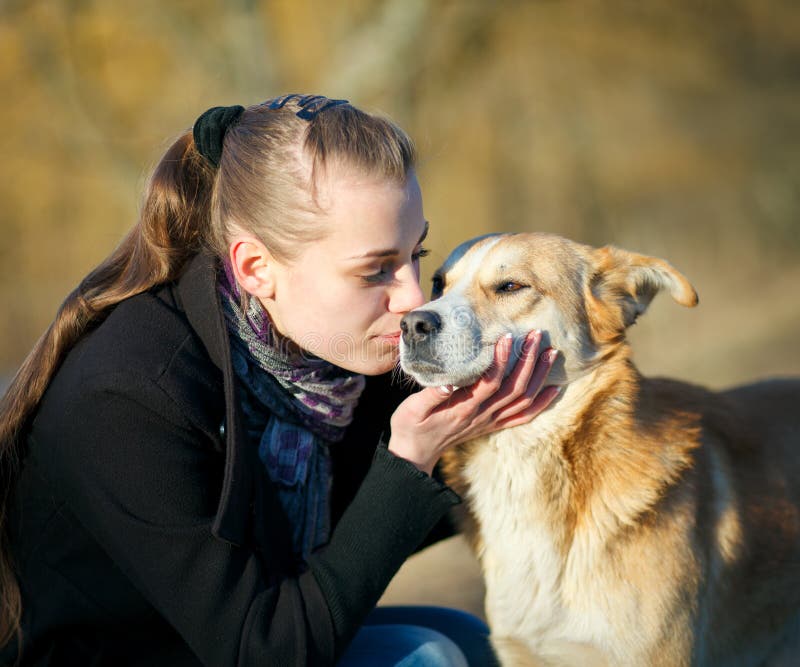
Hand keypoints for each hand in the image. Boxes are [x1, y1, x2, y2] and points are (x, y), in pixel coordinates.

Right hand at [388, 330, 559, 474]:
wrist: (415, 453)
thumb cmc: (410, 426)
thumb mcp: (412, 409)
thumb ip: (430, 395)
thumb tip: (447, 382)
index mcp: (463, 408)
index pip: (489, 383)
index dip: (501, 361)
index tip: (507, 338)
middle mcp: (482, 416)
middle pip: (514, 389)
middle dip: (528, 361)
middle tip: (535, 336)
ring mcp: (490, 422)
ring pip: (524, 400)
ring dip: (539, 376)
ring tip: (550, 353)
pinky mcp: (493, 426)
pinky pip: (524, 417)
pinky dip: (542, 403)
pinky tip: (554, 389)